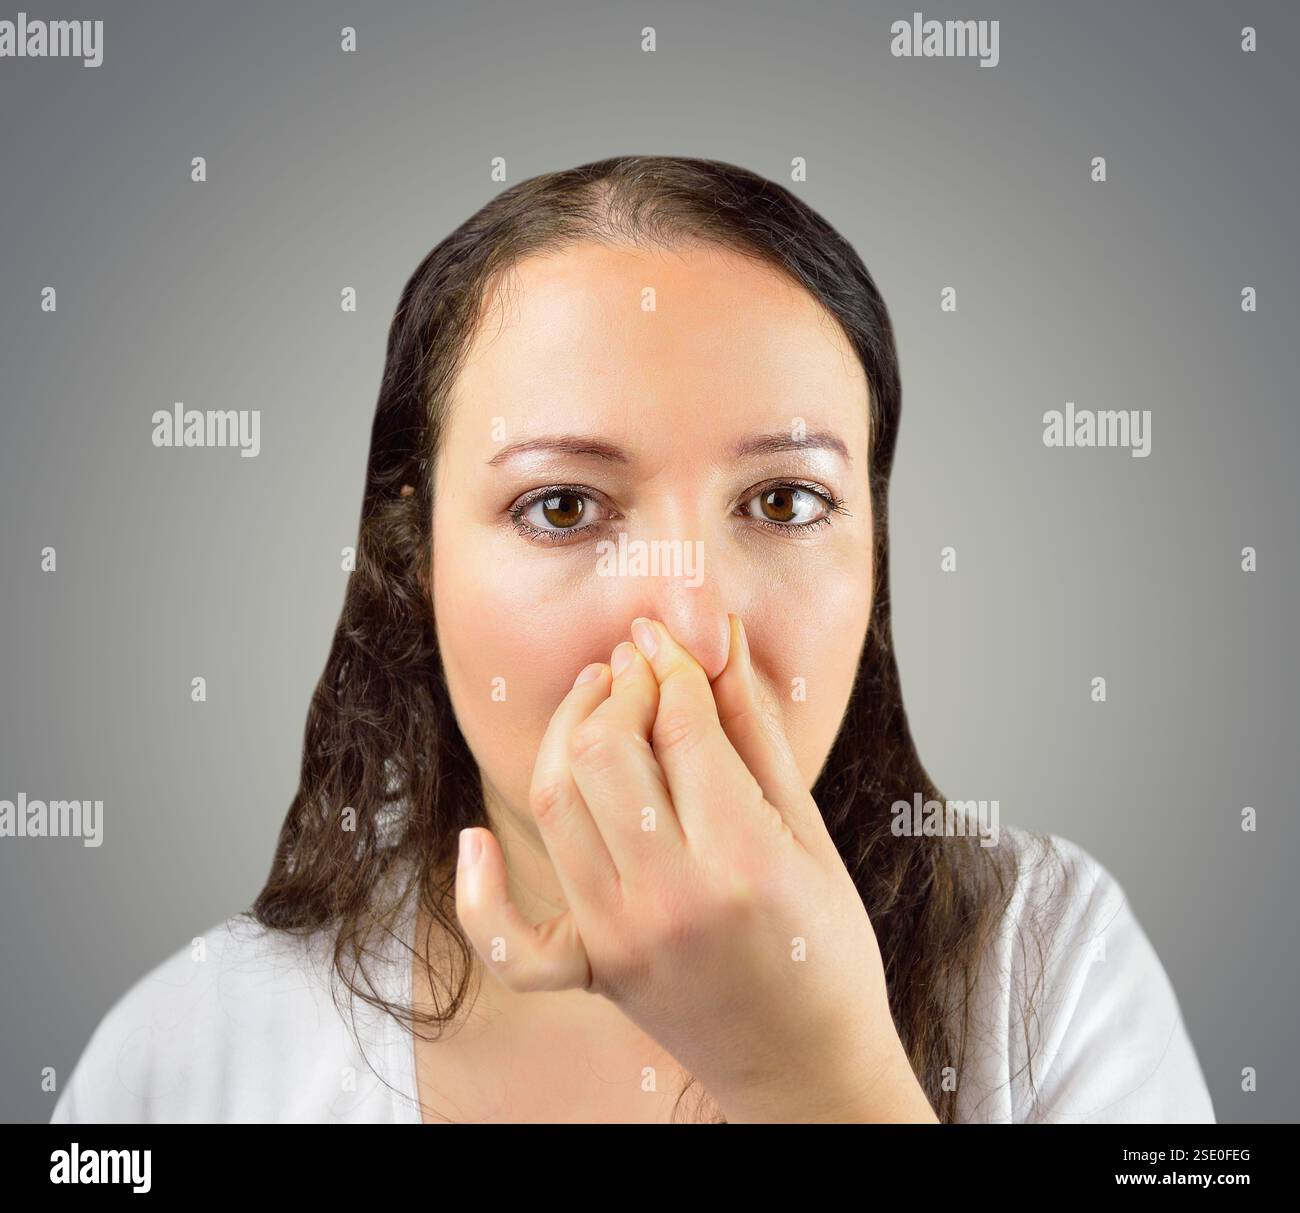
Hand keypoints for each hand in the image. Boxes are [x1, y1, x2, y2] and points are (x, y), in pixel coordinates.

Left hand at [454, 613, 935, 1121]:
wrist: (807, 1065)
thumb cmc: (826, 946)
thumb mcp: (809, 830)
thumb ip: (756, 729)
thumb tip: (721, 638)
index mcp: (743, 859)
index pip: (682, 722)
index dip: (672, 661)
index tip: (669, 636)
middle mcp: (669, 898)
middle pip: (604, 750)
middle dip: (619, 687)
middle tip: (638, 663)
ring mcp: (620, 938)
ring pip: (554, 803)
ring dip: (566, 736)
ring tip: (596, 702)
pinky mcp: (592, 970)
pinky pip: (509, 939)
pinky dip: (478, 891)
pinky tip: (474, 839)